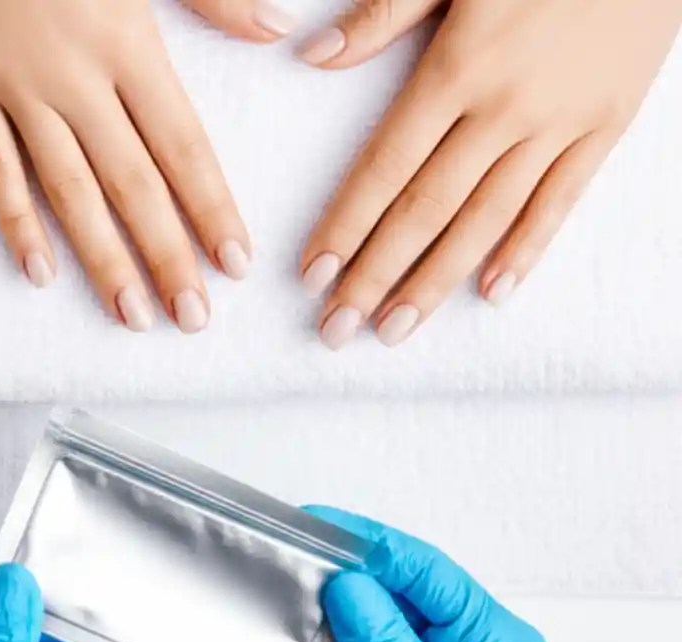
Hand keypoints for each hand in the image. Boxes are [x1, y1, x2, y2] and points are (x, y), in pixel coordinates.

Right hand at [0, 0, 252, 333]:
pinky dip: (14, 221)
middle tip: (194, 318)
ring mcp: (17, 87)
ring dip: (102, 257)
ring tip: (132, 313)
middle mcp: (77, 76)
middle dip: (168, 255)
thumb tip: (278, 31)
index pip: (183, 144)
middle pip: (132, 183)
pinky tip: (40, 272)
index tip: (235, 263)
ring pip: (68, 189)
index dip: (212, 208)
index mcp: (130, 43)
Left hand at [295, 0, 681, 348]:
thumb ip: (384, 15)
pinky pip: (562, 200)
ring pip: (488, 218)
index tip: (313, 275)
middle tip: (338, 330)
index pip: (385, 167)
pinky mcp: (608, 124)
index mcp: (455, 69)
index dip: (346, 226)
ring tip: (396, 328)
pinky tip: (492, 291)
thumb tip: (315, 57)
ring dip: (437, 279)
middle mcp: (504, 108)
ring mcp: (560, 122)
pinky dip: (527, 248)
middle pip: (427, 208)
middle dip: (376, 275)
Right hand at [305, 506, 549, 641]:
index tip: (321, 527)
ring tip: (297, 589)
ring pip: (384, 619)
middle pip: (403, 587)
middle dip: (349, 569)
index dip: (370, 543)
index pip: (425, 570)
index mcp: (495, 641)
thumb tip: (352, 587)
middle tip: (297, 553)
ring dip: (341, 607)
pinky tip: (312, 637)